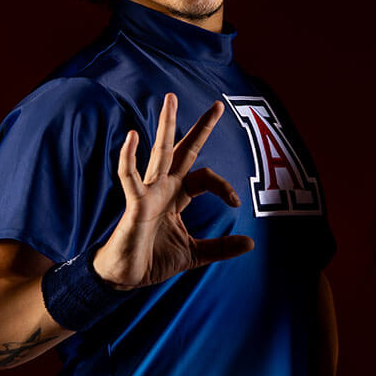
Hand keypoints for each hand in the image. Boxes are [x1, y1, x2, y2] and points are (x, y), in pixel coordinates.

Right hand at [93, 93, 253, 288]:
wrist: (125, 276)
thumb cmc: (153, 259)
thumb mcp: (194, 254)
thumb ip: (220, 247)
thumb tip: (250, 243)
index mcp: (177, 196)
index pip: (205, 178)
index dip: (224, 185)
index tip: (237, 203)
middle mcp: (164, 188)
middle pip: (183, 150)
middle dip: (200, 128)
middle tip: (218, 105)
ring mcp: (148, 193)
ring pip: (160, 152)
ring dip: (165, 125)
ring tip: (170, 99)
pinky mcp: (134, 203)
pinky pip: (130, 177)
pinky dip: (129, 158)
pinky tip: (132, 137)